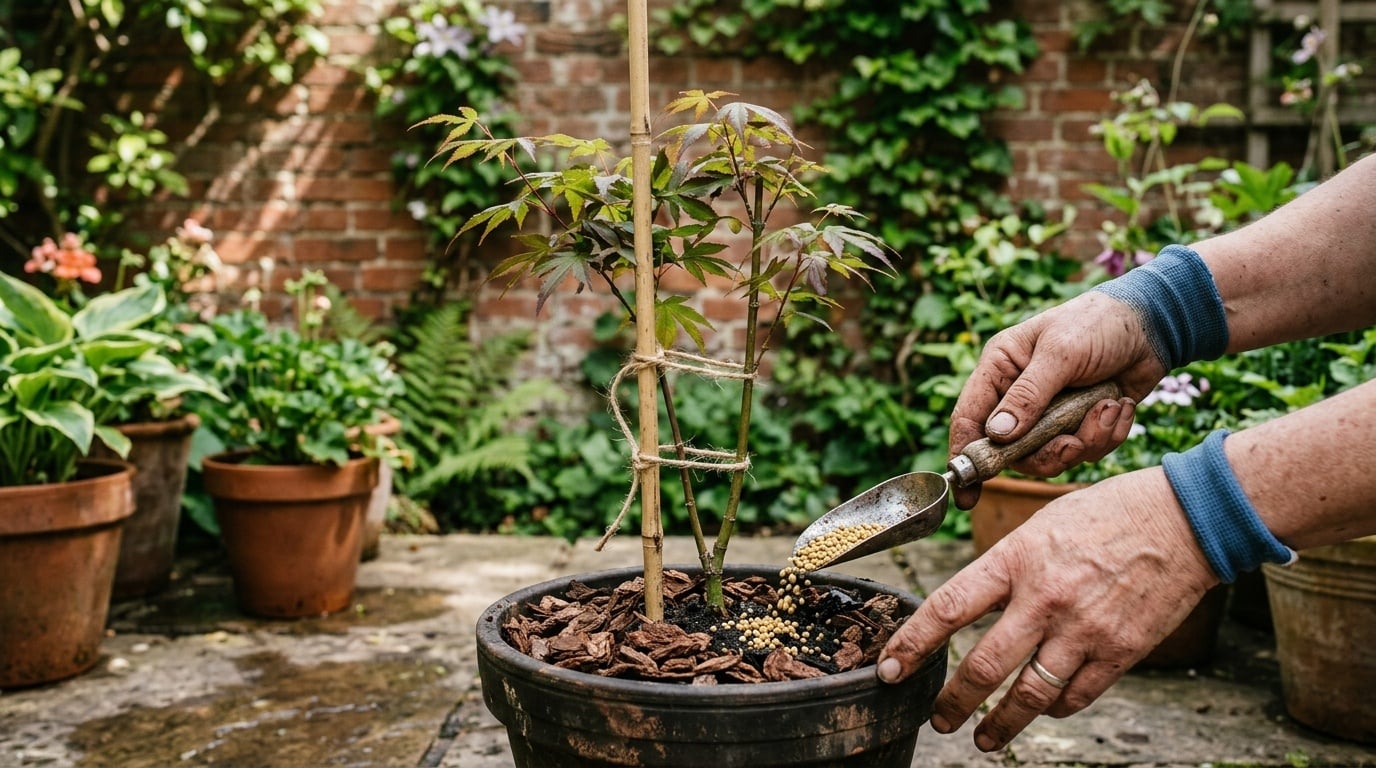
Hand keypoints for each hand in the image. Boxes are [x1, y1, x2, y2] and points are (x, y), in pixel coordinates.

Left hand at [876, 469, 1217, 750]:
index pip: (948, 607)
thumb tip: (971, 603)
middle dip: (953, 703)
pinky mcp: (1120, 652)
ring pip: (1029, 696)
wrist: (1185, 519)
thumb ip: (1006, 567)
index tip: (891, 669)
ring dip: (1001, 724)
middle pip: (984, 667)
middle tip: (937, 720)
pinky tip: (1042, 710)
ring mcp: (1083, 629)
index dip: (913, 643)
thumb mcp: (1039, 525)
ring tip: (984, 739)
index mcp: (1016, 559)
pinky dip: (1053, 709)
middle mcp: (1044, 599)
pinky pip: (1075, 697)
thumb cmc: (1108, 514)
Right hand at [950, 292, 1164, 508]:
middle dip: (1047, 453)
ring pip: (1053, 456)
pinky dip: (1108, 434)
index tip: (966, 497)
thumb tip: (997, 436)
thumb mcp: (1060, 354)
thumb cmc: (1097, 324)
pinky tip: (1120, 404)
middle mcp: (1019, 396)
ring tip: (1110, 408)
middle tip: (1072, 444)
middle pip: (1013, 452)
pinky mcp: (1081, 424)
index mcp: (1000, 370)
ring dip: (1086, 439)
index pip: (969, 419)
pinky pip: (1086, 451)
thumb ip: (1028, 396)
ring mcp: (1050, 413)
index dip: (964, 457)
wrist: (1153, 325)